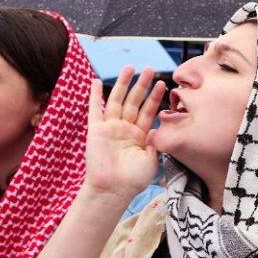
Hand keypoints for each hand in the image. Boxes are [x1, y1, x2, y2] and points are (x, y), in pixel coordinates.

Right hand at [82, 67, 165, 202]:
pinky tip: (96, 82)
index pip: (149, 111)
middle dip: (142, 85)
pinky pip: (95, 110)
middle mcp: (125, 129)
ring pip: (118, 101)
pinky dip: (95, 96)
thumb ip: (156, 141)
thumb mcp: (152, 159)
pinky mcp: (96, 130)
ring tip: (130, 67)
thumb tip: (160, 129)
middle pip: (134, 101)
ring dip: (123, 84)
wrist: (114, 190)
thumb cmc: (134, 179)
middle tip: (149, 69)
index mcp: (140, 135)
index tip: (163, 83)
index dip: (155, 97)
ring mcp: (110, 128)